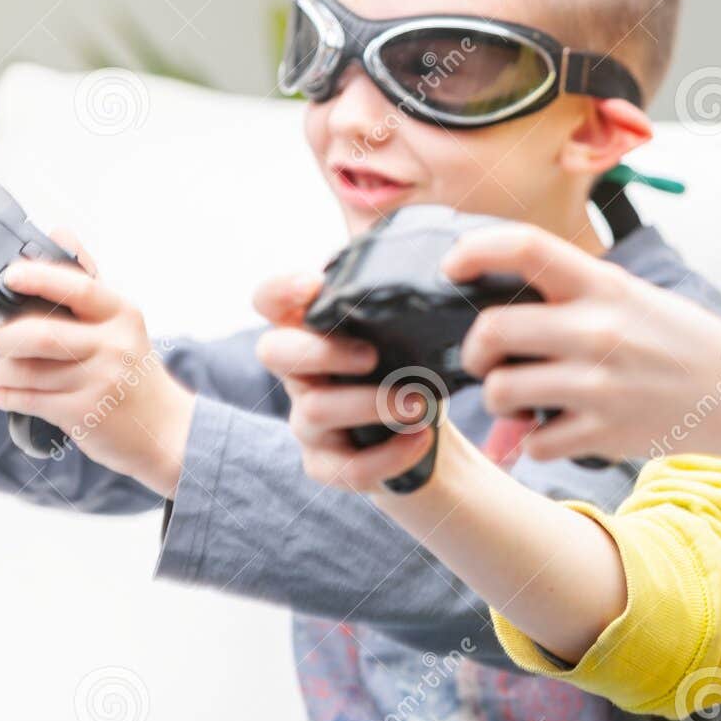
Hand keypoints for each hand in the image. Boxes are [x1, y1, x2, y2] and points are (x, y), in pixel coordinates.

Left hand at [0, 231, 194, 494]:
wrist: (166, 429)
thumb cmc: (133, 370)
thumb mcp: (122, 322)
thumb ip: (87, 281)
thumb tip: (60, 231)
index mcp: (122, 314)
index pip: (78, 288)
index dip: (39, 278)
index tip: (10, 275)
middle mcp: (113, 346)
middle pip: (39, 334)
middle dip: (6, 338)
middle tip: (2, 341)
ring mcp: (99, 381)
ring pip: (25, 372)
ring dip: (0, 371)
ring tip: (0, 371)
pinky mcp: (83, 413)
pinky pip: (27, 400)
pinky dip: (5, 395)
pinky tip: (6, 392)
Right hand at [253, 274, 435, 491]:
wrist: (428, 431)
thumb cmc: (412, 364)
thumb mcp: (410, 321)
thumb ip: (406, 289)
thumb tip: (450, 252)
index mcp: (313, 327)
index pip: (270, 299)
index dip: (279, 290)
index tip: (312, 285)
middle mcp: (300, 372)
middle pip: (273, 354)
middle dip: (320, 351)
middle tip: (371, 354)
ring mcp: (307, 420)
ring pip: (313, 412)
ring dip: (371, 405)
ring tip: (420, 403)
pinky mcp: (326, 464)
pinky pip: (341, 469)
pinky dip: (385, 456)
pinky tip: (419, 440)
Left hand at [447, 224, 720, 463]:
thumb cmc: (676, 339)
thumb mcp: (627, 297)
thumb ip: (567, 301)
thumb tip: (497, 321)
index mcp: (602, 284)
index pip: (525, 246)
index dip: (475, 250)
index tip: (451, 265)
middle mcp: (597, 329)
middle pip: (493, 330)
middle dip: (476, 350)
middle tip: (486, 359)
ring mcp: (599, 384)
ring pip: (502, 391)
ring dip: (500, 399)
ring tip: (521, 399)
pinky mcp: (604, 432)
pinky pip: (536, 442)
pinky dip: (536, 442)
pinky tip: (556, 430)